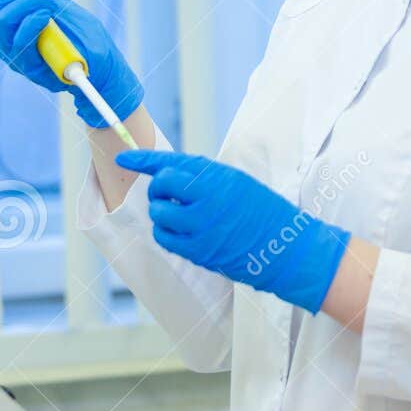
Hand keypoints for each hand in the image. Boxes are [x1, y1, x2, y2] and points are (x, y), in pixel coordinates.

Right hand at [0, 0, 143, 128]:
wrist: (101, 61)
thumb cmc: (76, 30)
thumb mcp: (49, 1)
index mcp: (4, 25)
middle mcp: (3, 40)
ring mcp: (14, 55)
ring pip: (2, 19)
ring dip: (28, 2)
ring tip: (50, 4)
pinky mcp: (28, 68)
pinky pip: (19, 41)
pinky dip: (33, 21)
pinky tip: (47, 16)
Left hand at [114, 149, 350, 314]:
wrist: (287, 247)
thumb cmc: (263, 211)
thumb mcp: (235, 182)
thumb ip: (202, 177)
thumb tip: (168, 172)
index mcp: (217, 178)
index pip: (171, 164)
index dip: (143, 160)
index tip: (124, 158)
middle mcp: (207, 200)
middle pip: (161, 188)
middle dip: (160, 189)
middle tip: (170, 194)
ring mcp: (201, 228)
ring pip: (159, 215)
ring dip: (163, 213)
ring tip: (181, 214)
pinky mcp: (199, 252)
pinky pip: (166, 239)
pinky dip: (166, 233)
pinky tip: (181, 231)